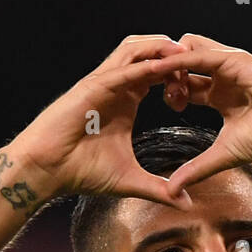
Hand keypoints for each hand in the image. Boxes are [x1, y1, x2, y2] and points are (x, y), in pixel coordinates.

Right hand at [9, 34, 196, 205]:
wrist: (48, 169)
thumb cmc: (82, 171)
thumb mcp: (131, 180)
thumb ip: (159, 189)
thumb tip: (185, 202)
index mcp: (126, 99)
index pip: (158, 74)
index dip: (181, 74)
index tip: (203, 86)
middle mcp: (116, 85)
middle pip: (150, 53)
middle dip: (176, 54)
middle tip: (201, 63)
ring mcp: (104, 82)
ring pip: (135, 49)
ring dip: (161, 48)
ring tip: (187, 53)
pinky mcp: (92, 87)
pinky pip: (123, 70)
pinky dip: (144, 66)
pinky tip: (164, 67)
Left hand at [150, 33, 251, 195]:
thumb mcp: (223, 154)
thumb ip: (197, 168)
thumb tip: (173, 189)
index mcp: (221, 96)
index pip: (187, 87)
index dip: (169, 94)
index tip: (154, 106)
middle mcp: (222, 77)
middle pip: (182, 66)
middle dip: (163, 77)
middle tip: (151, 93)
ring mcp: (227, 65)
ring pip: (186, 51)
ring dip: (167, 63)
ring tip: (150, 78)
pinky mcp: (232, 58)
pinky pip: (197, 54)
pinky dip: (177, 60)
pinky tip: (159, 68)